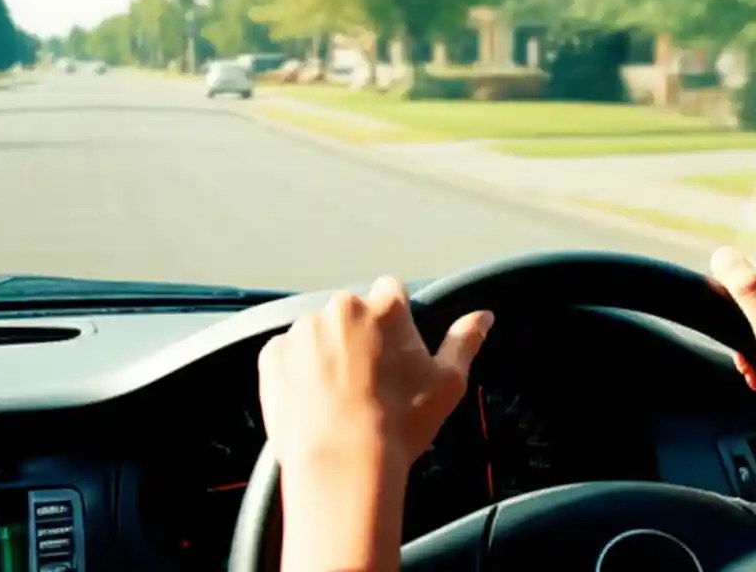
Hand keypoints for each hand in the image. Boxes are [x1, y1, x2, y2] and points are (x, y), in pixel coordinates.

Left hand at [259, 275, 493, 470]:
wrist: (342, 463)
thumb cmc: (400, 422)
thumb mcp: (448, 383)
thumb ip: (465, 341)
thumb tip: (483, 316)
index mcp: (385, 308)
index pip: (391, 291)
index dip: (394, 318)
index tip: (394, 345)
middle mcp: (341, 309)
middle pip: (352, 312)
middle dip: (359, 334)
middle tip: (369, 378)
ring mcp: (302, 331)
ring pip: (318, 332)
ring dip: (327, 351)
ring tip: (338, 395)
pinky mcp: (272, 356)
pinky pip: (286, 354)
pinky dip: (297, 371)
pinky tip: (313, 401)